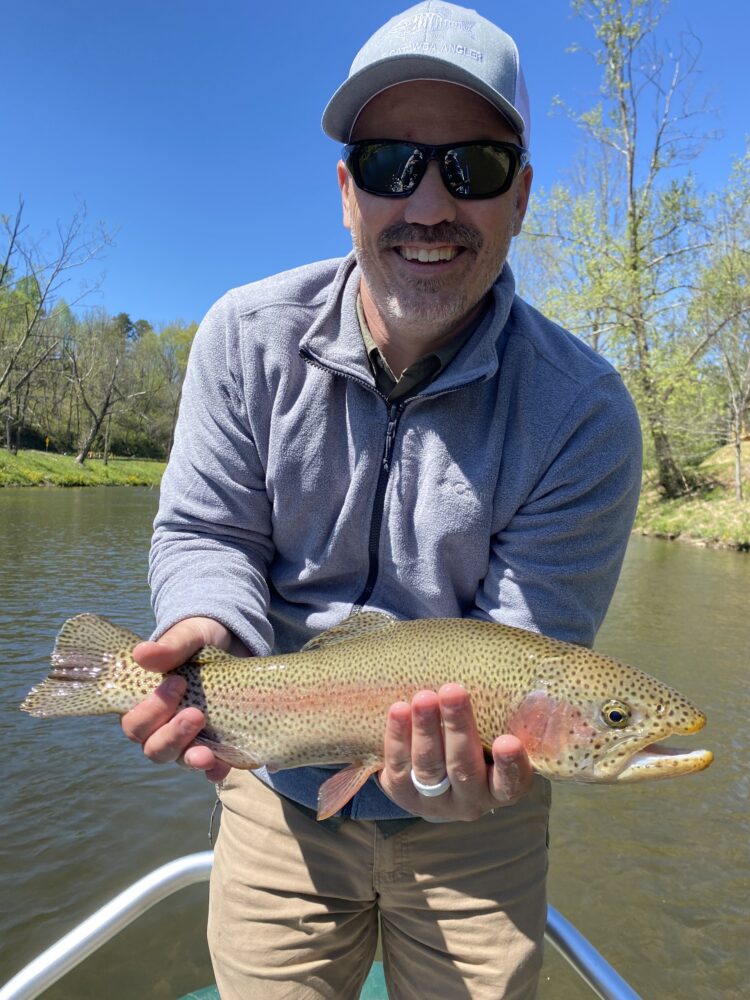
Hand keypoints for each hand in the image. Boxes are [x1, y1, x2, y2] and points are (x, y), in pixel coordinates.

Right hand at [121, 616, 249, 780]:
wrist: (234, 641)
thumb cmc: (199, 639)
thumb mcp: (189, 636)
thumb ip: (170, 647)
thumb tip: (141, 653)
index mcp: (147, 704)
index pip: (135, 724)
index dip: (151, 711)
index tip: (177, 683)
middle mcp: (163, 727)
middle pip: (154, 749)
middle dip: (172, 735)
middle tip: (196, 714)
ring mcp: (189, 738)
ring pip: (179, 759)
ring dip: (191, 757)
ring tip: (206, 752)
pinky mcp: (217, 743)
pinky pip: (212, 767)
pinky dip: (215, 769)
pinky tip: (222, 766)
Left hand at [377, 683, 532, 820]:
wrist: (436, 783)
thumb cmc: (474, 750)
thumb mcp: (491, 740)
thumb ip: (496, 719)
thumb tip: (496, 671)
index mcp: (498, 791)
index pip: (510, 783)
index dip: (509, 765)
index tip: (508, 741)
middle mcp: (469, 801)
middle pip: (463, 767)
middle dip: (457, 727)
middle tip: (453, 691)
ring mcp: (434, 802)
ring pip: (429, 767)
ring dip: (426, 729)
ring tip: (424, 698)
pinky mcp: (403, 794)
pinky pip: (398, 766)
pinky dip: (398, 737)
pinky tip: (399, 710)